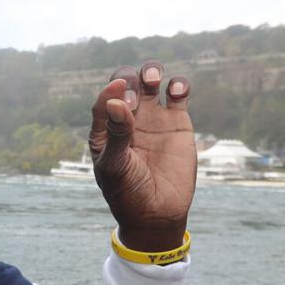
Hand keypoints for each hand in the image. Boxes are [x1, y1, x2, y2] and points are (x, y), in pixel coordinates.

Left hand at [88, 62, 196, 251]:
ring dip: (151, 70)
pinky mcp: (177, 122)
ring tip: (153, 79)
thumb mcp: (116, 166)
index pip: (105, 98)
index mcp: (105, 128)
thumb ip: (116, 134)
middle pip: (126, 80)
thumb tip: (116, 102)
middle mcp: (127, 118)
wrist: (157, 214)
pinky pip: (178, 92)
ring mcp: (153, 118)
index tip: (123, 98)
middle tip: (137, 98)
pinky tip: (177, 91)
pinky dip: (179, 84)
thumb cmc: (127, 193)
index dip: (112, 92)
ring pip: (151, 79)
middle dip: (130, 79)